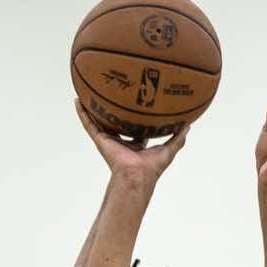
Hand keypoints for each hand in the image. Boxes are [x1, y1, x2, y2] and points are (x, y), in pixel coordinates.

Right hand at [75, 100, 189, 182]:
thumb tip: (189, 125)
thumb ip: (178, 138)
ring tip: (88, 91)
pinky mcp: (100, 139)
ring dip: (93, 107)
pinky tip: (78, 101)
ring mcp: (109, 139)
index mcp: (135, 144)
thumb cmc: (152, 168)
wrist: (137, 175)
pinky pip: (89, 123)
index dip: (134, 116)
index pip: (133, 127)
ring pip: (99, 119)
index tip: (135, 102)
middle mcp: (121, 140)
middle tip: (112, 91)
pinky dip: (82, 113)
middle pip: (115, 120)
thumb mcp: (169, 149)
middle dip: (113, 108)